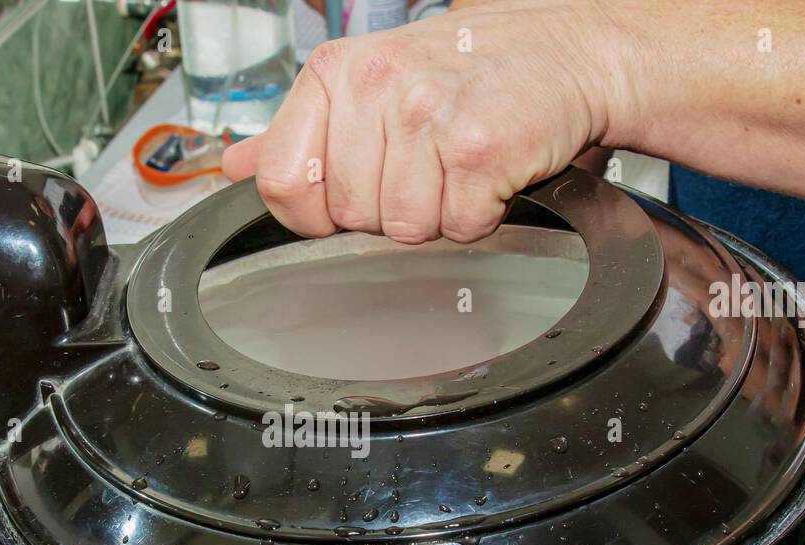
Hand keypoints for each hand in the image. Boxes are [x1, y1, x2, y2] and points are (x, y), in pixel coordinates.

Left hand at [221, 0, 641, 242]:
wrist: (570, 56)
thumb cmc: (471, 72)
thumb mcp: (370, 84)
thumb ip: (299, 133)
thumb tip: (234, 166)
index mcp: (336, 72)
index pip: (284, 181)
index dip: (316, 211)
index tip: (350, 199)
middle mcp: (376, 85)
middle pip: (349, 214)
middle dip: (391, 211)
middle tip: (428, 168)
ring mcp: (426, 114)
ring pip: (403, 228)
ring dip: (440, 214)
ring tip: (459, 168)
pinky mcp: (477, 147)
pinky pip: (457, 227)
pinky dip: (481, 216)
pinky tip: (490, 175)